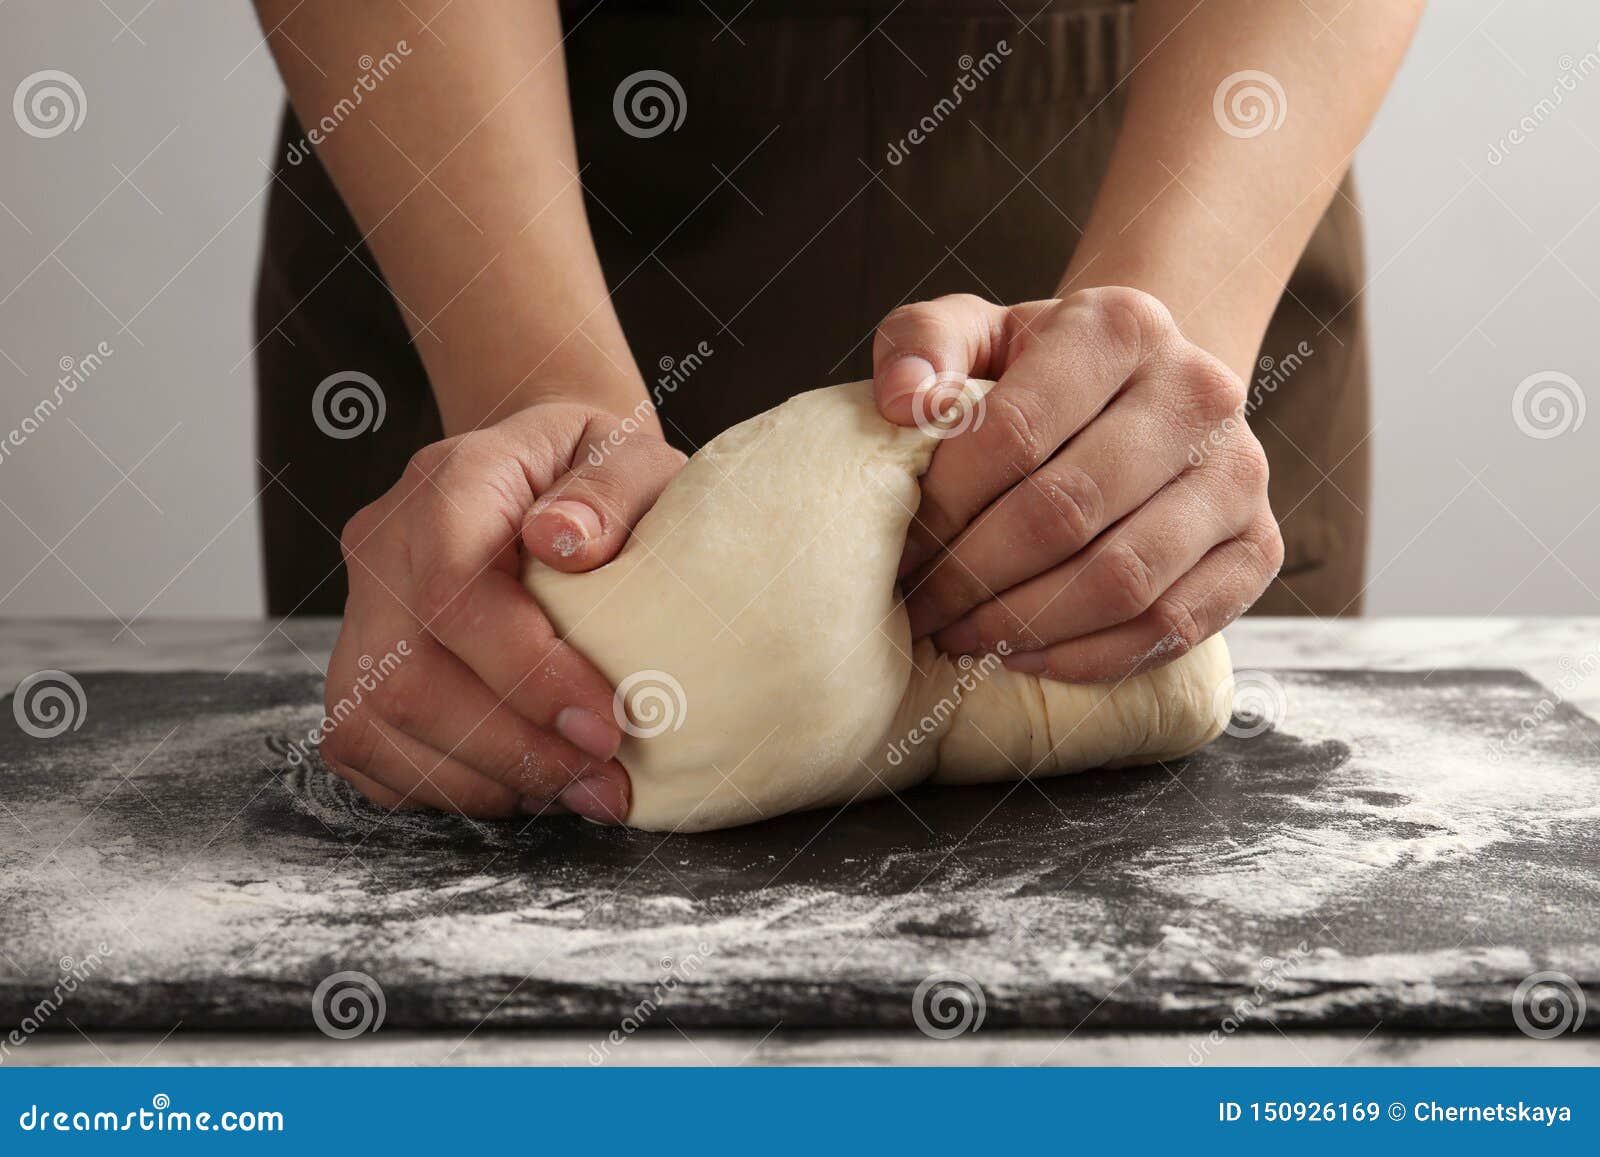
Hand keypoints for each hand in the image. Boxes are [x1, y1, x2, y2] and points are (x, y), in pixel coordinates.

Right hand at [322, 402, 684, 820]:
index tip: (608, 724)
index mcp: (448, 485)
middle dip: (512, 749)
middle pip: (407, 678)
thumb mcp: (627, 456)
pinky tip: (521, 783)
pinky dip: (445, 785)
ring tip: (577, 789)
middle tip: (606, 782)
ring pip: (375, 725)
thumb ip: (611, 491)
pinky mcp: (355, 664)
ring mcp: (358, 608)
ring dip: (483, 781)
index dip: (528, 675)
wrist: (543, 473)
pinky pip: (367, 749)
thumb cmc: (594, 471)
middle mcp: (383, 546)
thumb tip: (566, 542)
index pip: (455, 591)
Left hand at [873, 287, 1282, 682]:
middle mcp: (1198, 394)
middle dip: (975, 574)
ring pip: (1124, 579)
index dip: (946, 505)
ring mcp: (1240, 475)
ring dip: (1027, 623)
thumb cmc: (1042, 369)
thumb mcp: (976, 331)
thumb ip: (922, 344)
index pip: (1016, 430)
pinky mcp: (1259, 547)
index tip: (900, 549)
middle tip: (921, 608)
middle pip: (1067, 510)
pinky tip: (1026, 656)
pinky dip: (1091, 657)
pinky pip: (1174, 626)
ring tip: (963, 637)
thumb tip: (902, 402)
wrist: (1146, 389)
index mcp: (1121, 326)